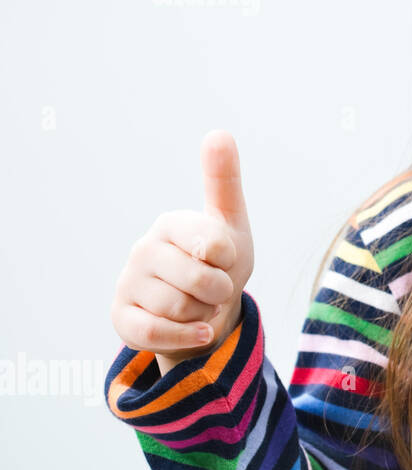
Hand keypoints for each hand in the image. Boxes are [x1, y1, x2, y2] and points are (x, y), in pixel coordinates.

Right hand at [110, 130, 254, 375]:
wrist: (206, 307)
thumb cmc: (220, 260)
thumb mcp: (230, 222)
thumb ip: (224, 181)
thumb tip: (219, 133)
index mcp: (170, 223)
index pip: (215, 245)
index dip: (230, 261)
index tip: (224, 258)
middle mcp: (143, 249)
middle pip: (200, 282)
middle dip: (220, 292)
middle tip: (216, 287)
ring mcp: (129, 284)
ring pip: (181, 310)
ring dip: (204, 315)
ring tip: (201, 305)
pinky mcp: (121, 318)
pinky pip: (157, 334)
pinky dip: (188, 336)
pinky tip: (200, 329)